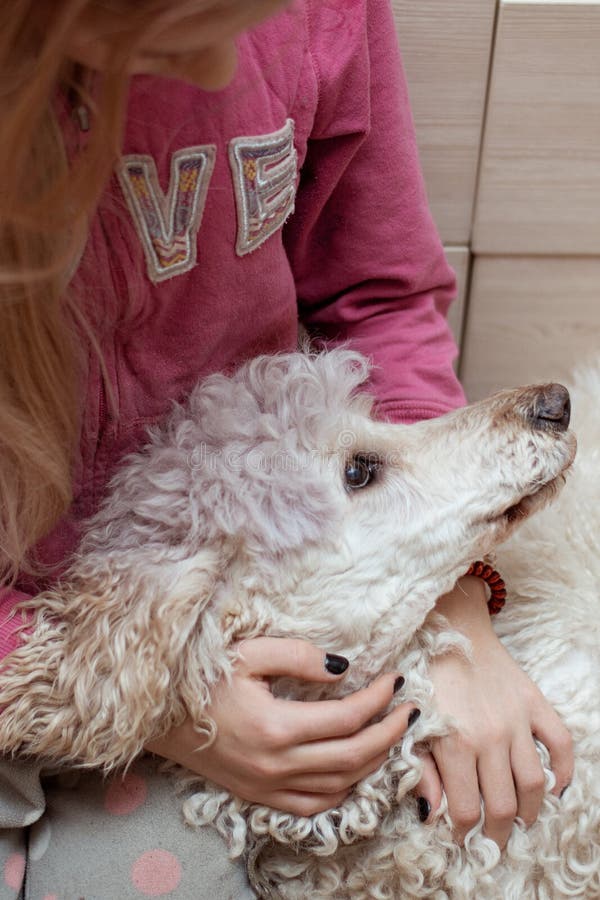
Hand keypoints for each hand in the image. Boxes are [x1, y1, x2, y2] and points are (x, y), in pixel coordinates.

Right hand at [146, 636, 418, 816]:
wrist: (158, 714)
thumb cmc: (202, 676)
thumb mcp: (250, 652)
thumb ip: (300, 656)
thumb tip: (344, 669)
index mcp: (275, 726)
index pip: (348, 718)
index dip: (379, 699)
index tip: (396, 679)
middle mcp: (276, 765)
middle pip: (353, 756)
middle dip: (390, 734)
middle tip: (410, 711)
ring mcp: (267, 786)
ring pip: (339, 786)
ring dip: (372, 763)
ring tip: (391, 736)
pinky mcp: (258, 796)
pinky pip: (313, 805)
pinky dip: (343, 789)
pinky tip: (354, 769)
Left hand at [415, 577, 573, 847]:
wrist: (446, 623)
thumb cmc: (421, 671)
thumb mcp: (410, 722)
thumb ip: (422, 769)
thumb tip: (432, 813)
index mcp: (454, 742)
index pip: (465, 810)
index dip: (463, 834)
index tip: (461, 839)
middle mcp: (490, 736)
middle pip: (503, 806)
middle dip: (496, 834)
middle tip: (490, 842)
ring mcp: (517, 720)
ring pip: (535, 785)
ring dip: (529, 812)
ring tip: (518, 821)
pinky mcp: (534, 702)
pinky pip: (561, 744)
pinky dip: (564, 771)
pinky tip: (554, 787)